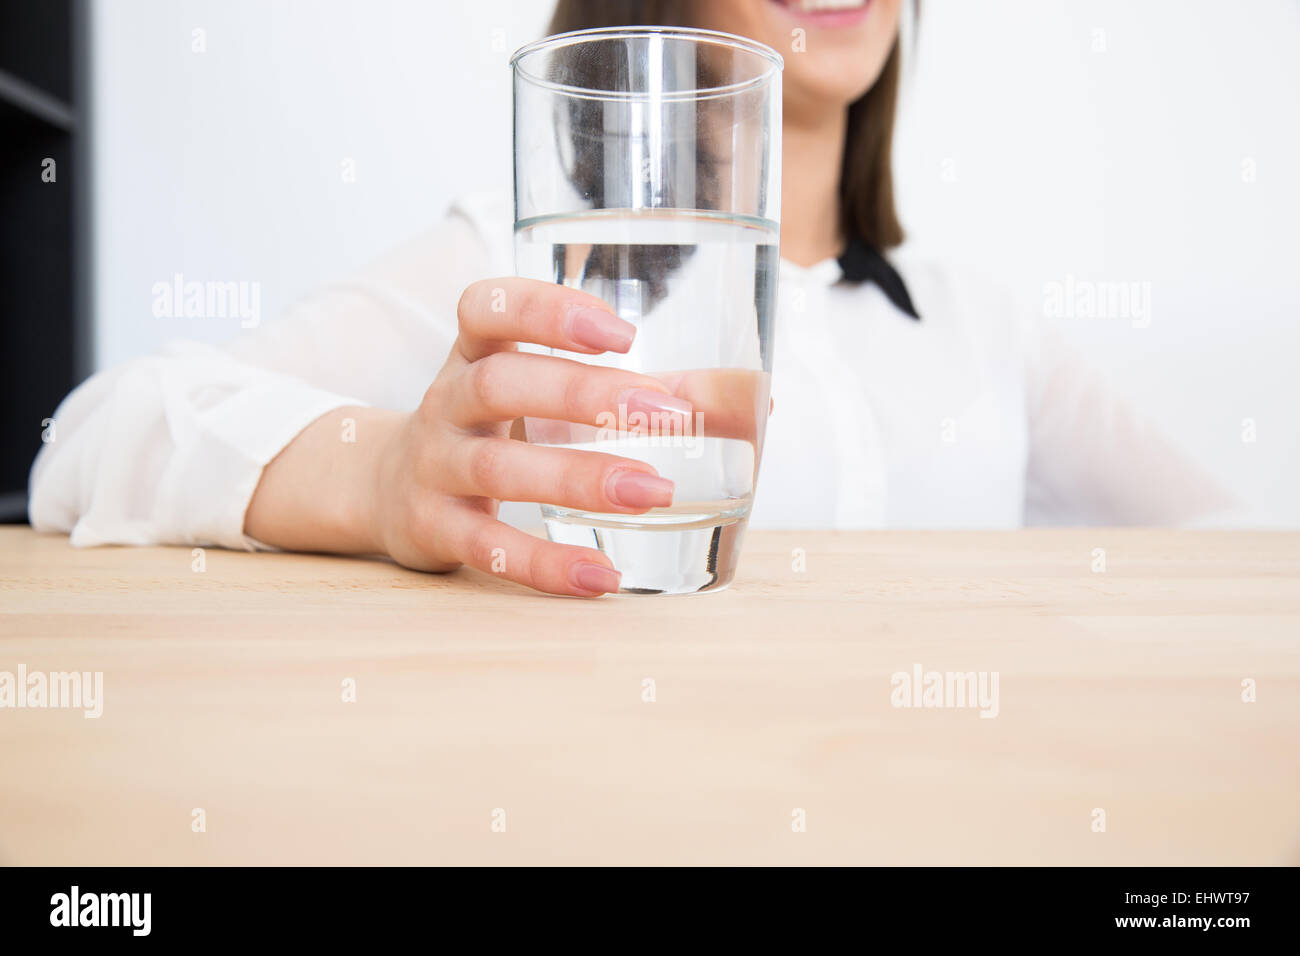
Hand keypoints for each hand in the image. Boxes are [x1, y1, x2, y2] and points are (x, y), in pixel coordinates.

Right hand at [368, 278, 692, 595]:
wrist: (387, 489)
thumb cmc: (497, 429)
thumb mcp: (546, 395)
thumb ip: (643, 391)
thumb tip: (756, 398)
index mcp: (476, 352)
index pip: (488, 307)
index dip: (547, 310)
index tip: (621, 332)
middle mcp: (447, 401)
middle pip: (502, 384)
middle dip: (583, 395)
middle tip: (665, 411)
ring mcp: (434, 465)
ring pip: (497, 465)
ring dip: (577, 477)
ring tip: (651, 491)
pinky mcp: (433, 528)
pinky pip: (486, 547)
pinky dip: (544, 563)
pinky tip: (601, 575)